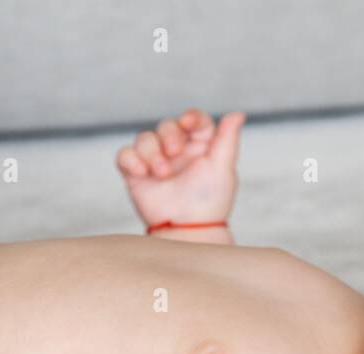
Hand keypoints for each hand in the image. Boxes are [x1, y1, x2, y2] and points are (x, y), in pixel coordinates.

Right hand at [116, 108, 244, 227]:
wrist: (187, 229)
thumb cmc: (209, 201)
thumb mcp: (223, 167)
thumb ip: (228, 139)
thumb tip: (238, 114)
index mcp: (200, 147)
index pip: (194, 120)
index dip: (190, 117)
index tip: (188, 124)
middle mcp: (177, 152)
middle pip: (166, 126)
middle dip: (168, 135)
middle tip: (174, 153)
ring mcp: (155, 162)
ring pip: (144, 138)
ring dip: (151, 151)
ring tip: (162, 174)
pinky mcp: (136, 174)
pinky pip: (125, 155)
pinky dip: (130, 159)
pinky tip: (140, 172)